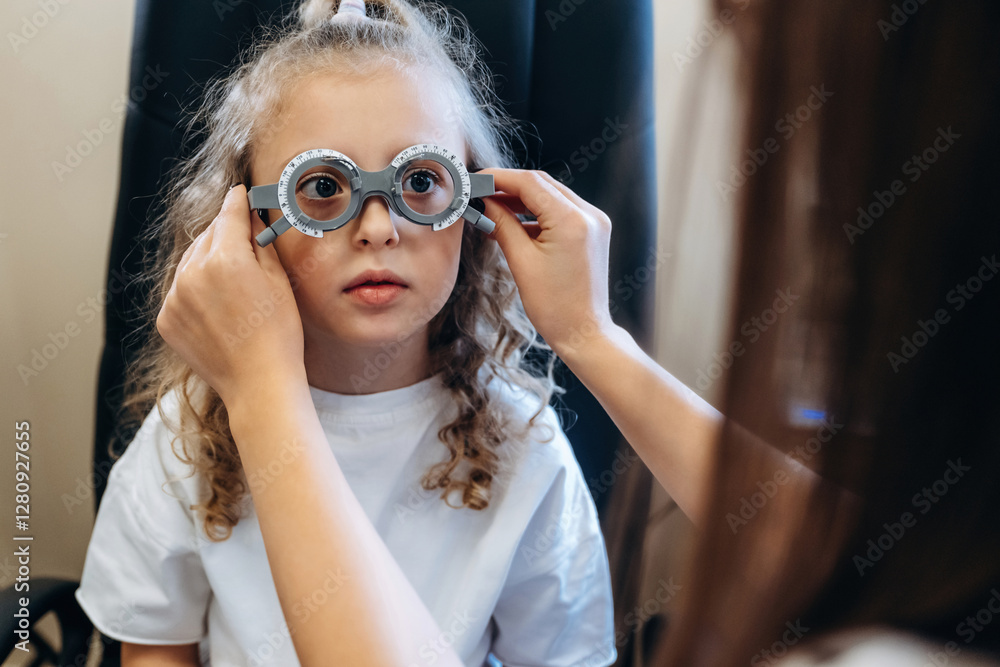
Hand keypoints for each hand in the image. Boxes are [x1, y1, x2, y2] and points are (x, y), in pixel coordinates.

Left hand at [155, 184, 305, 408]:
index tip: (239, 194)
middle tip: (244, 241)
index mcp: (225, 259)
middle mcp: (192, 273)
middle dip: (224, 234)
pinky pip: (179, 290)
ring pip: (190, 262)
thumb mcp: (278, 281)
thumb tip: (251, 218)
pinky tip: (218, 305)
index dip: (237, 202)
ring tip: (232, 280)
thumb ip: (260, 242)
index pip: (229, 215)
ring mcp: (174, 298)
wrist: (259, 382)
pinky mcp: (166, 319)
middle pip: (207, 236)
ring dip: (208, 261)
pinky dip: (195, 289)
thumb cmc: (279, 334)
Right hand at [479, 169, 615, 355]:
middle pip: (542, 185)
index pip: (530, 183)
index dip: (499, 178)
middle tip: (479, 193)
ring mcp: (594, 222)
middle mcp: (589, 215)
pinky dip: (536, 213)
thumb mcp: (521, 262)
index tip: (476, 181)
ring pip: (551, 196)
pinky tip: (512, 222)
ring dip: (521, 199)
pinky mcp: (592, 232)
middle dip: (509, 187)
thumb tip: (483, 203)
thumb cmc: (555, 307)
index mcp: (572, 221)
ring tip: (490, 208)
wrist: (583, 333)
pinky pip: (560, 211)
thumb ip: (502, 225)